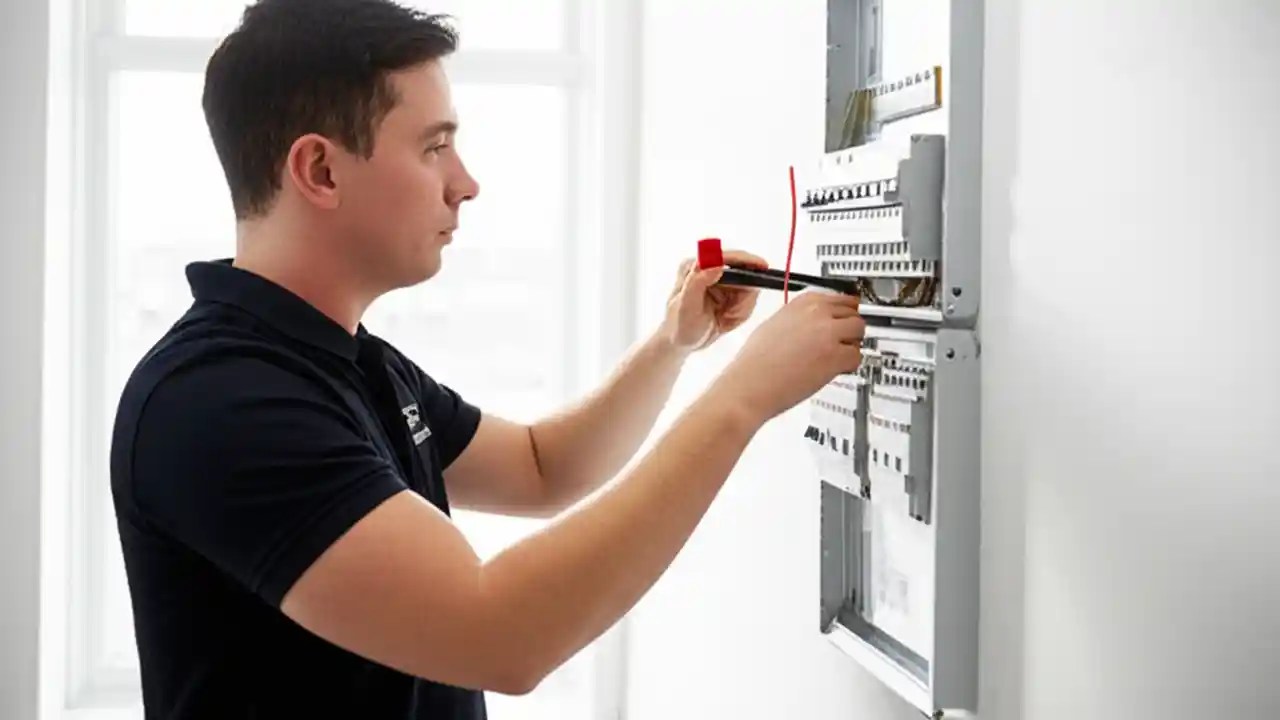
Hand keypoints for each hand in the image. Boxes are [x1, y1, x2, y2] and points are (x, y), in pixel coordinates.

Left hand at [661, 250, 768, 353]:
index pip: (727, 256)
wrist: (682, 342)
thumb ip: (699, 282)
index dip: (747, 260)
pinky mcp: (729, 293)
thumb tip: (716, 262)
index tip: (763, 268)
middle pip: (744, 274)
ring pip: (748, 290)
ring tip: (723, 319)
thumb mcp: (686, 305)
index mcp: (696, 266)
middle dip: (743, 297)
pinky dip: (740, 314)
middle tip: (730, 314)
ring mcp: (721, 281)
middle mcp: (709, 269)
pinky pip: (747, 302)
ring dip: (741, 308)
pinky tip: (725, 321)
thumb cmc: (679, 325)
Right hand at [713, 290, 864, 421]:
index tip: (845, 319)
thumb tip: (817, 321)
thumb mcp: (775, 324)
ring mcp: (827, 333)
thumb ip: (800, 318)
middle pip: (854, 312)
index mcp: (802, 302)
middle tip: (842, 342)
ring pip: (859, 331)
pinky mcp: (834, 356)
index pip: (840, 297)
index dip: (844, 312)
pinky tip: (834, 370)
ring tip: (836, 357)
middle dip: (850, 328)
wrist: (750, 385)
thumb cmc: (755, 362)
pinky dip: (849, 365)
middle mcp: (817, 312)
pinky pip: (857, 356)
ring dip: (852, 344)